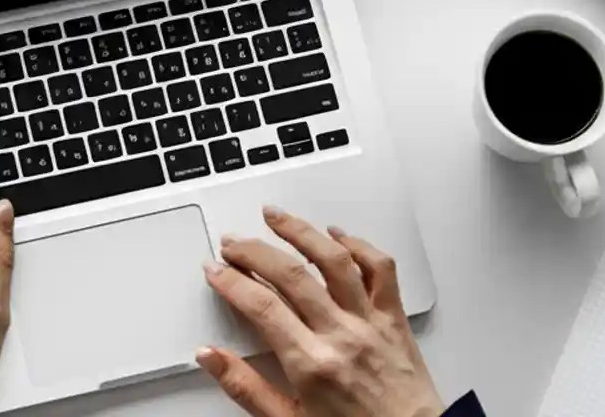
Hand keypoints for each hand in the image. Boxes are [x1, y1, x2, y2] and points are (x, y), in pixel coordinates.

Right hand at [199, 207, 442, 416]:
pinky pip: (381, 268)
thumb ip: (245, 387)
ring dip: (301, 232)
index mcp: (312, 365)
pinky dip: (359, 245)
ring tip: (275, 217)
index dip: (232, 282)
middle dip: (255, 251)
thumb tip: (209, 357)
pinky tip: (337, 235)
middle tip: (232, 242)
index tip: (214, 269)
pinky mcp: (394, 316)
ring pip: (334, 260)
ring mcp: (371, 321)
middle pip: (292, 275)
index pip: (262, 307)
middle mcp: (342, 335)